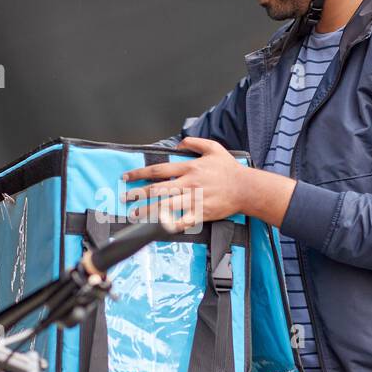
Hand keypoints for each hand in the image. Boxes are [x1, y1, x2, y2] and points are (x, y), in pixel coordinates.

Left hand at [119, 137, 249, 228]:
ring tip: (134, 214)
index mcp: (189, 168)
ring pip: (165, 205)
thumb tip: (179, 144)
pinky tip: (156, 228)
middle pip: (157, 189)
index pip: (158, 170)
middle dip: (138, 194)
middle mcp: (188, 183)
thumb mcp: (213, 148)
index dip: (139, 173)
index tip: (127, 177)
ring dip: (147, 211)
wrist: (246, 188)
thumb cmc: (229, 170)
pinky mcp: (201, 213)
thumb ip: (194, 143)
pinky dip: (168, 225)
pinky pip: (181, 221)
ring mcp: (194, 199)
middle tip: (125, 198)